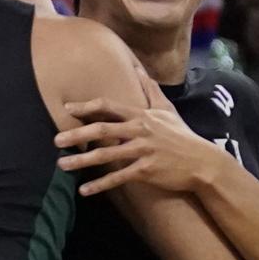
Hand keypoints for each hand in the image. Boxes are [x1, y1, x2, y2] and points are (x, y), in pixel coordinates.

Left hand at [55, 96, 224, 193]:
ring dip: (82, 161)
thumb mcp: (167, 110)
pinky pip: (119, 177)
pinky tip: (84, 190)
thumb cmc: (182, 135)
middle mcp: (139, 130)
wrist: (202, 162)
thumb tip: (138, 69)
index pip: (109, 106)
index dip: (87, 107)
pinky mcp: (146, 170)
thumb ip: (150, 89)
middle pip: (103, 129)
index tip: (67, 108)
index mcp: (141, 115)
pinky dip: (100, 184)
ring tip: (62, 165)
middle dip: (77, 134)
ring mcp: (143, 150)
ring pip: (107, 155)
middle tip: (56, 140)